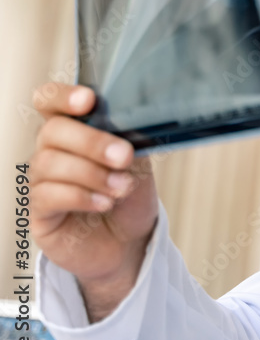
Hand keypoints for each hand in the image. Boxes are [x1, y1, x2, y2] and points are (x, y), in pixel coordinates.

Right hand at [29, 83, 158, 321]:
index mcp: (76, 130)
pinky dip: (81, 196)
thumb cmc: (131, 198)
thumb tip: (126, 123)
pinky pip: (48, 195)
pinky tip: (104, 203)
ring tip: (121, 187)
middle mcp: (53, 152)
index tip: (87, 101)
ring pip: (50, 163)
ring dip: (92, 173)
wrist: (132, 242)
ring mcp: (42, 182)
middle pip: (52, 131)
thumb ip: (128, 140)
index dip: (62, 96)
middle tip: (124, 157)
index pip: (50, 101)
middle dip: (92, 142)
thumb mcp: (138, 162)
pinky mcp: (41, 212)